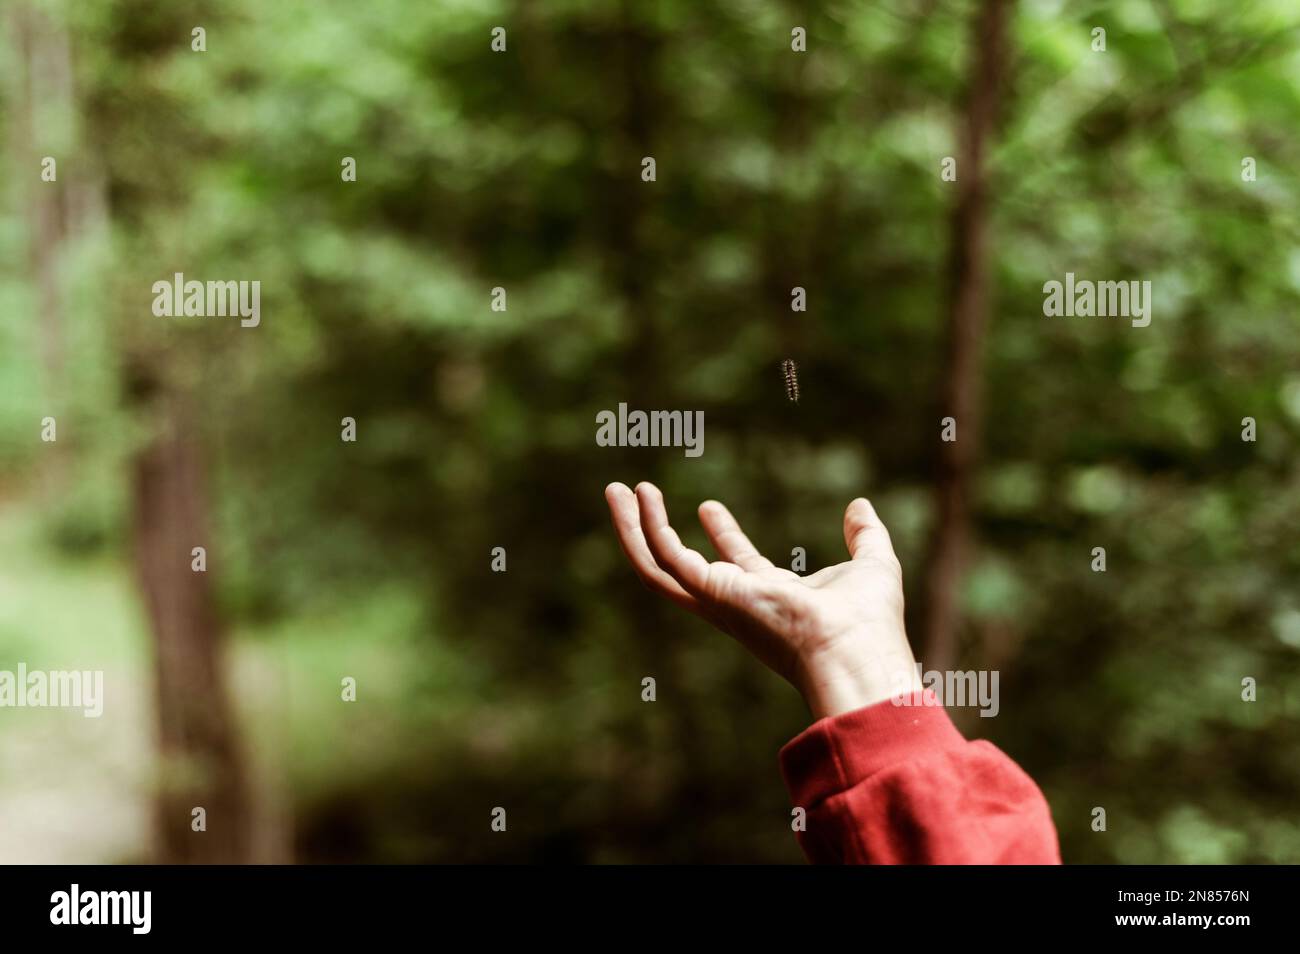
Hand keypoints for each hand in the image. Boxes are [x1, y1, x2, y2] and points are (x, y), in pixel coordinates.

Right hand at [603, 481, 921, 719]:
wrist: (855, 649)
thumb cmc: (867, 620)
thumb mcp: (873, 562)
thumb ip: (864, 534)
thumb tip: (859, 505)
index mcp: (771, 597)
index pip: (738, 564)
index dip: (725, 534)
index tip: (709, 507)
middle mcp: (737, 602)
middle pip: (683, 567)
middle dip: (658, 532)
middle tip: (640, 497)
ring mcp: (718, 600)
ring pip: (656, 566)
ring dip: (633, 528)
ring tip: (616, 491)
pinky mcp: (711, 593)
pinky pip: (665, 560)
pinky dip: (645, 529)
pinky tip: (638, 499)